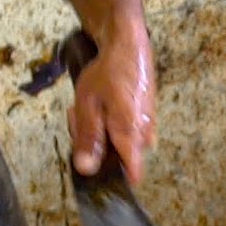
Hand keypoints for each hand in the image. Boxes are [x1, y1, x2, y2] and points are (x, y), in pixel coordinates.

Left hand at [68, 20, 156, 185]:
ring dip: (99, 132)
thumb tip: (86, 170)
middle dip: (95, 145)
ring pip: (118, 143)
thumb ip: (88, 139)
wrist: (127, 44)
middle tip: (79, 120)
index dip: (113, 181)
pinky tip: (99, 105)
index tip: (96, 175)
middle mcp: (145, 135)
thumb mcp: (87, 106)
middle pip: (117, 158)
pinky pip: (124, 131)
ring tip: (88, 108)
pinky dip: (108, 123)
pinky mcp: (144, 117)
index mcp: (132, 135)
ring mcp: (147, 126)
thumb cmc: (108, 73)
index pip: (133, 175)